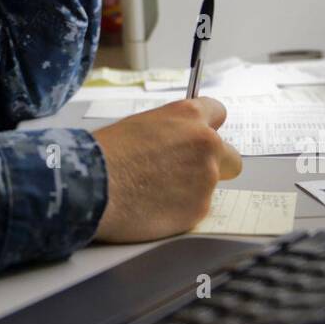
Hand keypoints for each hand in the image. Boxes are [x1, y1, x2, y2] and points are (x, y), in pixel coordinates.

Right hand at [90, 97, 242, 242]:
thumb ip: (171, 131)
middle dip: (214, 165)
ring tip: (155, 192)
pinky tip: (153, 207)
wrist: (93, 185)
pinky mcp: (199, 210)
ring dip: (191, 190)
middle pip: (231, 157)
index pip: (218, 112)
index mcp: (189, 116)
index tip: (199, 137)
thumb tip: (176, 143)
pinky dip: (179, 210)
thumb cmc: (106, 153)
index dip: (207, 127)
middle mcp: (206, 144)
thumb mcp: (140, 125)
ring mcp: (206, 179)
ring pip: (209, 186)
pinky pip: (196, 209)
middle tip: (186, 173)